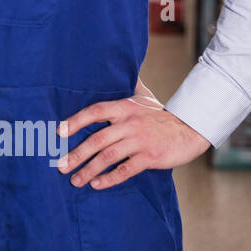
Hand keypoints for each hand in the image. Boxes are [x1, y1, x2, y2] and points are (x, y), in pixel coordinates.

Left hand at [55, 77, 210, 187]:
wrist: (191, 129)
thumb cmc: (161, 114)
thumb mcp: (143, 97)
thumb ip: (128, 85)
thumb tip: (119, 65)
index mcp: (125, 107)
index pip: (95, 111)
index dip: (76, 120)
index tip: (59, 132)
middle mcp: (130, 123)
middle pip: (98, 139)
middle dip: (77, 154)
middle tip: (60, 166)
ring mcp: (141, 141)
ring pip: (109, 157)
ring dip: (89, 170)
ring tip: (75, 180)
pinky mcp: (151, 157)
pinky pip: (126, 170)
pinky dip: (110, 178)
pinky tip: (97, 184)